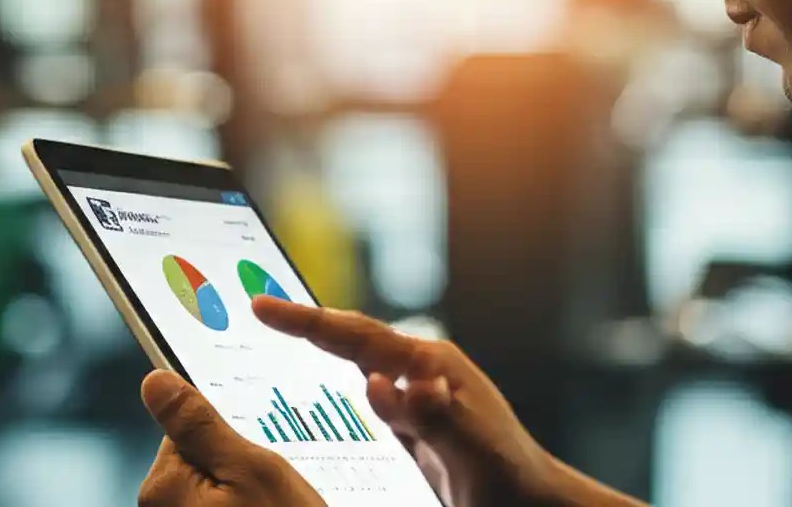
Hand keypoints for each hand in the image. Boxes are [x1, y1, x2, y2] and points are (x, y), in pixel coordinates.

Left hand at [138, 370, 326, 506]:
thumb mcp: (251, 469)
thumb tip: (155, 382)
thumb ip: (201, 425)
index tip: (250, 456)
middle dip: (232, 469)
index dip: (223, 438)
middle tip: (266, 491)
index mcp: (163, 487)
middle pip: (194, 462)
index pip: (183, 432)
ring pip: (208, 491)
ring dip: (238, 496)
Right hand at [252, 296, 562, 506]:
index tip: (263, 306)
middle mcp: (424, 371)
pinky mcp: (416, 421)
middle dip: (306, 321)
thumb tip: (379, 380)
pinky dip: (336, 381)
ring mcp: (420, 394)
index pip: (360, 336)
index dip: (308, 321)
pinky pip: (366, 393)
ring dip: (319, 346)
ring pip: (357, 361)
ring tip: (276, 332)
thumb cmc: (509, 474)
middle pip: (354, 337)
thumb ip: (431, 413)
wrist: (533, 502)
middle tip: (258, 308)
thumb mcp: (471, 447)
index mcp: (433, 366)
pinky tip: (317, 387)